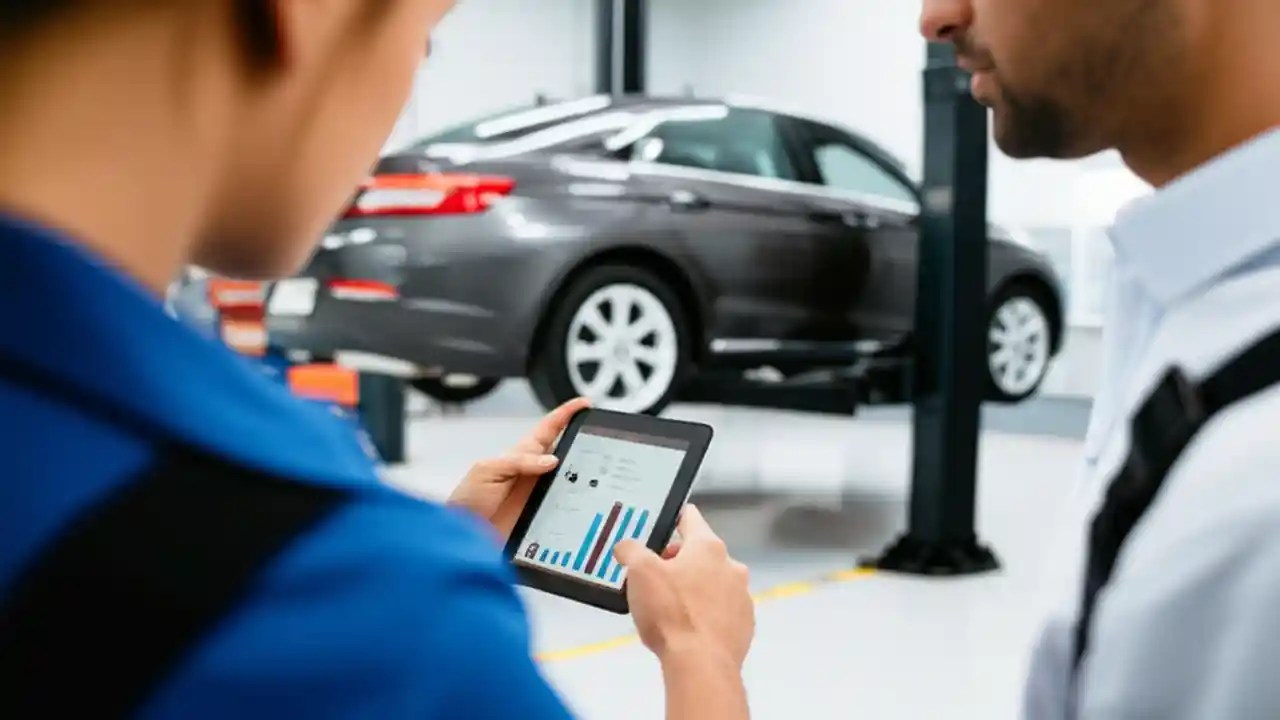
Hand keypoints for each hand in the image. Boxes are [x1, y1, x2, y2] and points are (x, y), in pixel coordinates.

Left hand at [448, 397, 589, 538]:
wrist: (462, 535)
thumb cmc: (468, 498)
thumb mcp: (488, 470)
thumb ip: (519, 462)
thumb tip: (552, 460)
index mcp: (522, 454)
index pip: (549, 429)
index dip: (566, 414)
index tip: (585, 404)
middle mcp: (535, 472)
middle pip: (567, 452)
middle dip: (585, 443)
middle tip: (602, 441)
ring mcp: (540, 493)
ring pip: (571, 478)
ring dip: (585, 475)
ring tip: (602, 471)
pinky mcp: (543, 515)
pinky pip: (567, 506)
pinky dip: (579, 503)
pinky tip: (588, 502)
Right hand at [613, 505, 754, 668]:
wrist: (701, 664)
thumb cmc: (672, 614)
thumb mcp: (639, 573)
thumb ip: (631, 552)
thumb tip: (626, 547)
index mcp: (707, 547)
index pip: (691, 518)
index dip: (675, 517)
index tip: (668, 521)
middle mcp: (731, 566)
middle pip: (701, 554)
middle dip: (679, 562)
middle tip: (656, 577)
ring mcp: (741, 596)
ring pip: (713, 582)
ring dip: (694, 588)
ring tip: (671, 607)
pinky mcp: (744, 624)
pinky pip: (722, 610)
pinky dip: (707, 613)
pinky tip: (688, 628)